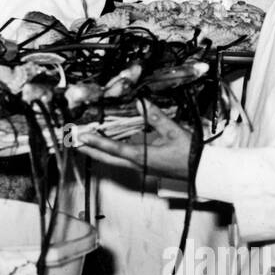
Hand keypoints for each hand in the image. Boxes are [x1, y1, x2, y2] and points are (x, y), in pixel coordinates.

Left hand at [76, 103, 193, 179]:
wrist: (200, 172)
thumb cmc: (189, 155)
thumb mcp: (173, 132)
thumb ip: (157, 117)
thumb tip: (142, 103)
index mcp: (141, 157)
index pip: (113, 149)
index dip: (96, 142)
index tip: (82, 137)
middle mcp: (136, 164)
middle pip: (106, 158)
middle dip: (88, 150)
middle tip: (73, 141)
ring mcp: (139, 166)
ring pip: (112, 160)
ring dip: (97, 151)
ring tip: (83, 142)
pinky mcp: (143, 165)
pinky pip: (120, 159)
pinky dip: (109, 152)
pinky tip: (106, 145)